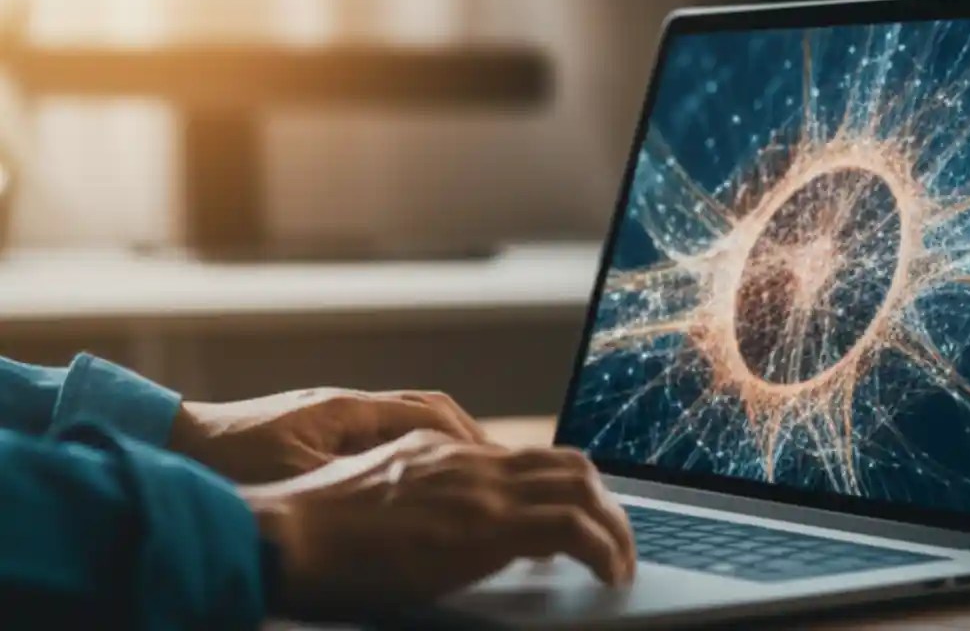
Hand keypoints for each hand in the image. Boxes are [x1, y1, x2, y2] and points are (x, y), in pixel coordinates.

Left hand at [170, 388, 485, 482]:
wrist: (175, 445)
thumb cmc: (227, 463)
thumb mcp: (296, 477)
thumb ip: (355, 479)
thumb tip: (412, 488)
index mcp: (348, 409)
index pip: (431, 415)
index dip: (471, 441)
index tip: (500, 467)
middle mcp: (347, 405)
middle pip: (428, 412)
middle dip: (469, 440)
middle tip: (502, 471)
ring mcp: (334, 418)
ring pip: (407, 424)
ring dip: (443, 447)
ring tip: (472, 478)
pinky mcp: (319, 433)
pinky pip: (382, 438)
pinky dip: (412, 455)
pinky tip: (418, 484)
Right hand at [241, 429, 635, 617]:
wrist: (294, 534)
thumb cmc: (319, 523)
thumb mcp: (380, 482)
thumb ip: (424, 485)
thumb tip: (452, 516)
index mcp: (450, 452)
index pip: (532, 459)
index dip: (566, 489)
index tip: (579, 523)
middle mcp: (475, 462)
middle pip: (569, 465)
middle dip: (603, 504)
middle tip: (613, 543)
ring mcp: (484, 490)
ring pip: (581, 487)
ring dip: (613, 527)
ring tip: (620, 564)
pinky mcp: (488, 526)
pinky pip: (571, 527)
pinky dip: (603, 548)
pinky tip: (608, 573)